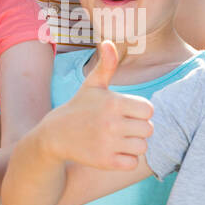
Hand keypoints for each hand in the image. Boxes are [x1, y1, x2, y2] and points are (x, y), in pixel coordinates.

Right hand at [41, 41, 152, 169]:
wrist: (55, 135)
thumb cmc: (79, 107)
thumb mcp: (92, 85)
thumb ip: (106, 65)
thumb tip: (108, 42)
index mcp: (114, 102)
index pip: (149, 110)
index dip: (140, 112)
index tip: (127, 112)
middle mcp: (112, 123)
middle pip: (148, 129)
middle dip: (138, 129)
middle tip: (122, 127)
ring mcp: (108, 144)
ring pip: (142, 147)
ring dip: (133, 144)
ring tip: (118, 139)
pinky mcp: (105, 162)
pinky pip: (132, 163)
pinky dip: (126, 159)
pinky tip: (114, 151)